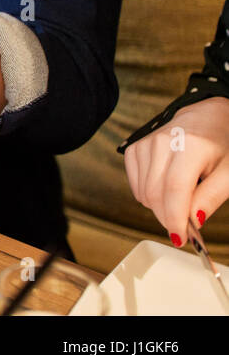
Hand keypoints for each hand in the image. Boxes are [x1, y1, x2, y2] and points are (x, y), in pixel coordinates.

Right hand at [124, 96, 228, 242]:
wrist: (206, 115)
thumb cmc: (222, 144)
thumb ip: (211, 198)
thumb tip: (192, 222)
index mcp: (190, 146)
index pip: (175, 190)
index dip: (175, 219)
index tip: (180, 239)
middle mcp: (162, 142)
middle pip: (156, 195)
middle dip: (169, 217)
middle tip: (185, 226)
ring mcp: (145, 144)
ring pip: (144, 194)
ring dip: (160, 207)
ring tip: (180, 201)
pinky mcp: (134, 148)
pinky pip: (136, 186)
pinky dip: (148, 196)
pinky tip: (165, 190)